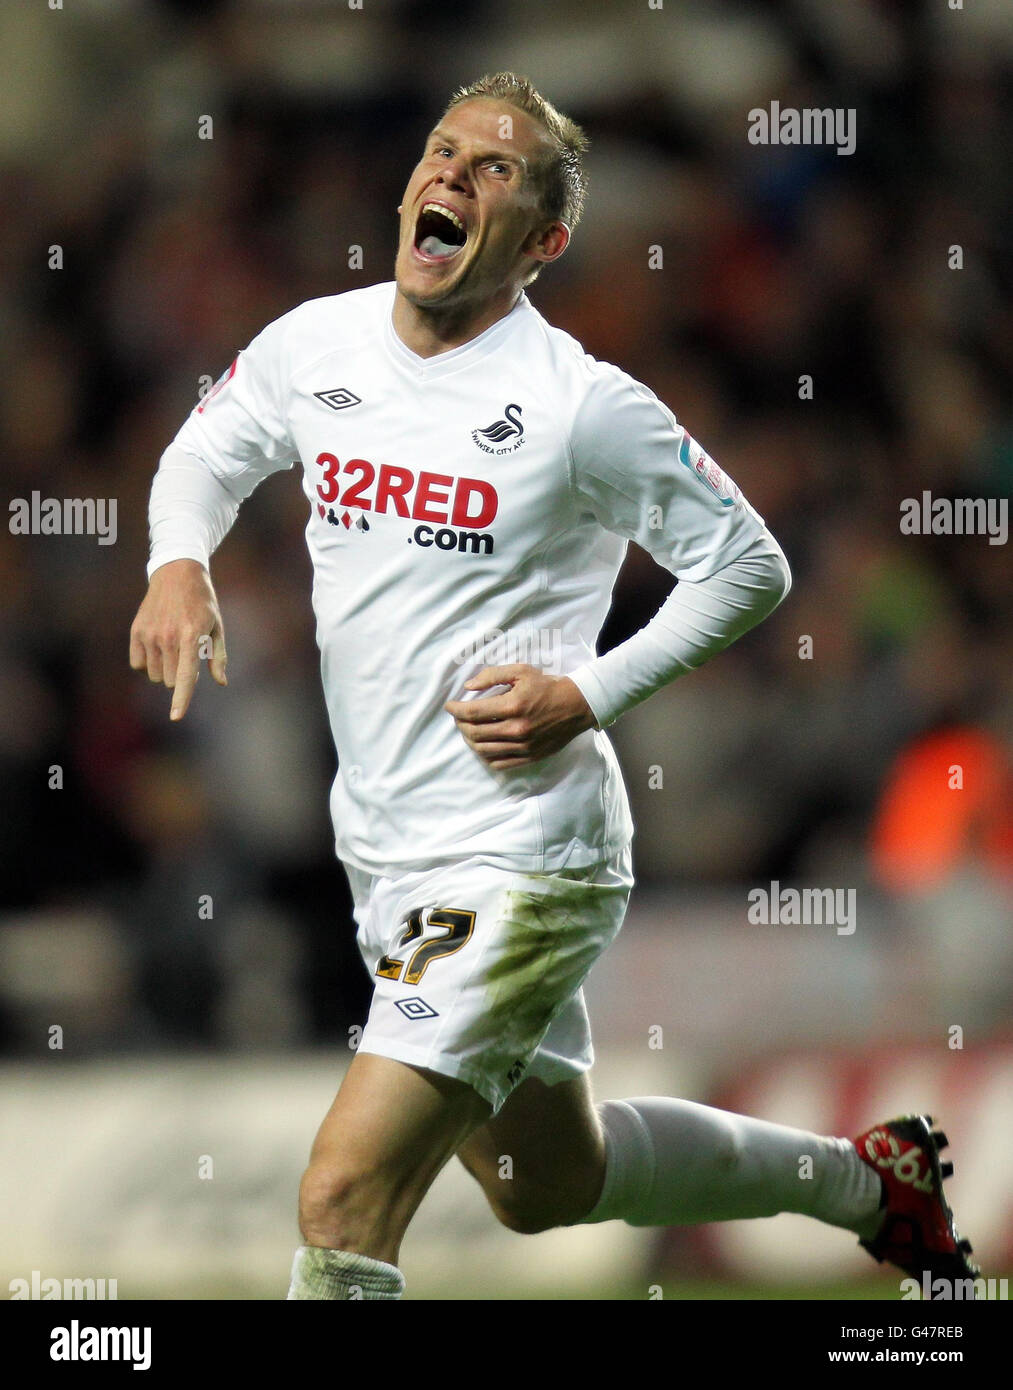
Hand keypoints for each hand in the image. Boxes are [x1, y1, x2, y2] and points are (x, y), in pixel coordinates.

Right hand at [129, 559, 226, 720]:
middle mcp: (168, 637)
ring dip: (165, 669)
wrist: (177, 572)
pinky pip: (138, 665)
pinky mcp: (136, 631)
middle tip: (187, 652)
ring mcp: (149, 634)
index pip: (185, 676)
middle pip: (171, 681)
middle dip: (181, 675)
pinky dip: (148, 662)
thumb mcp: (217, 626)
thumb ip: (218, 656)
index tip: (175, 717)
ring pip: (155, 675)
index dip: (181, 699)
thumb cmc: (203, 602)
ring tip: (173, 644)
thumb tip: (220, 682)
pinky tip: (157, 645)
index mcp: (191, 636)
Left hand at [445, 664, 596, 770]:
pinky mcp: (529, 757)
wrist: (577, 706)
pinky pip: (498, 762)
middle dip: (460, 724)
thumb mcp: (521, 671)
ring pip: (483, 750)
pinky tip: (484, 745)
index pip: (472, 712)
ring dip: (469, 740)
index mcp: (512, 705)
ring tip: (468, 730)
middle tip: (458, 716)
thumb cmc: (548, 686)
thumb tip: (469, 687)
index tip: (450, 706)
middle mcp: (516, 729)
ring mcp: (522, 746)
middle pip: (474, 733)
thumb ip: (492, 676)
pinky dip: (485, 755)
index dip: (455, 710)